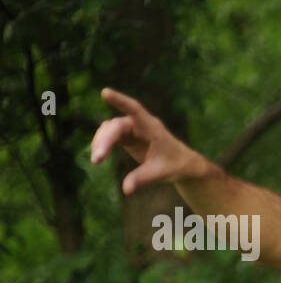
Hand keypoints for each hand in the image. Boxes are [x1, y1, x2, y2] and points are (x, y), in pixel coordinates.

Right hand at [90, 88, 204, 193]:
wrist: (182, 163)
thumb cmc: (175, 165)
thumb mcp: (161, 173)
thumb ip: (143, 179)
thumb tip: (126, 189)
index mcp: (153, 128)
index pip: (135, 110)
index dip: (120, 101)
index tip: (105, 92)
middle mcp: (141, 124)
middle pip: (117, 126)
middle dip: (105, 140)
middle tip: (97, 159)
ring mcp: (132, 129)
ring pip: (109, 129)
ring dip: (101, 142)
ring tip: (97, 160)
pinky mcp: (126, 136)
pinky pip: (109, 135)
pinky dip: (102, 144)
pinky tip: (98, 155)